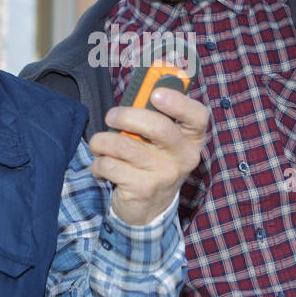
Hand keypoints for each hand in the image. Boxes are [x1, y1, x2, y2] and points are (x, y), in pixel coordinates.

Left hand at [88, 87, 208, 225]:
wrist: (149, 209)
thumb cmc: (152, 162)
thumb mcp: (162, 141)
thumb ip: (155, 114)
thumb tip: (143, 87)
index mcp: (191, 139)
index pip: (197, 116)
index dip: (178, 102)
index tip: (156, 93)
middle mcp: (183, 157)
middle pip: (157, 127)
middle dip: (126, 116)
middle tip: (111, 116)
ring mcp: (163, 175)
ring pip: (124, 146)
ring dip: (102, 141)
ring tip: (99, 144)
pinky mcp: (142, 189)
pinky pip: (110, 165)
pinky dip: (98, 163)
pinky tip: (102, 167)